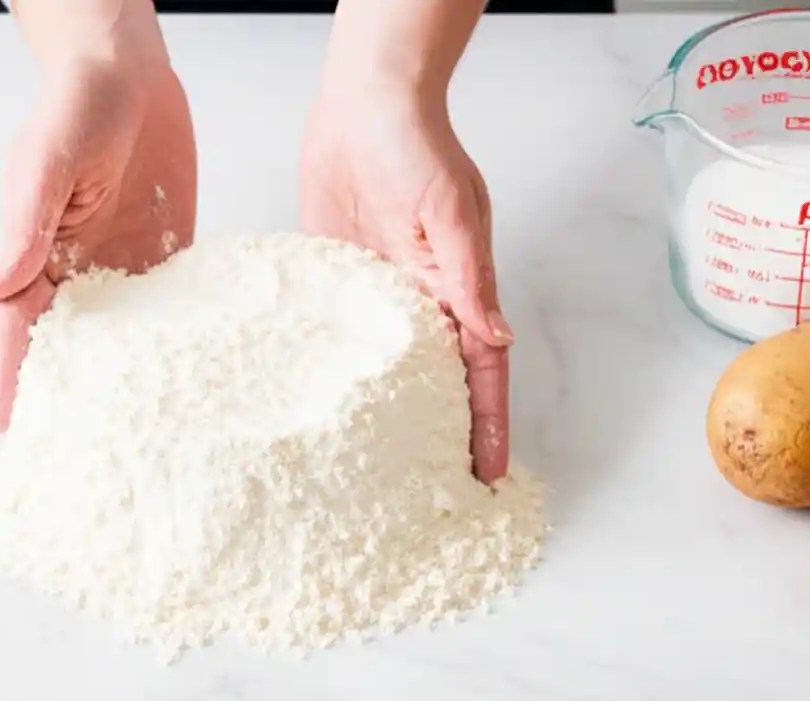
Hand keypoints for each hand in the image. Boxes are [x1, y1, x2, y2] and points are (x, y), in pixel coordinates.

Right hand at [0, 58, 196, 432]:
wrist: (132, 74)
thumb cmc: (74, 108)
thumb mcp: (43, 167)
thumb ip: (26, 228)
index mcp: (38, 255)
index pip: (22, 329)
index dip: (15, 378)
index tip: (11, 429)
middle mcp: (81, 269)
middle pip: (75, 343)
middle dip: (76, 394)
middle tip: (83, 453)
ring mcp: (127, 265)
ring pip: (127, 333)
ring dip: (132, 378)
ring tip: (143, 434)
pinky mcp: (171, 251)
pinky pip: (175, 301)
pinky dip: (182, 336)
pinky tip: (197, 375)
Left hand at [299, 87, 512, 482]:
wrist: (364, 102)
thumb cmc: (418, 147)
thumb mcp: (452, 214)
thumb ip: (469, 280)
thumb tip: (498, 338)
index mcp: (455, 288)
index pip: (479, 370)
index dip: (487, 422)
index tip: (488, 473)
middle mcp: (418, 297)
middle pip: (433, 376)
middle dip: (438, 430)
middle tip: (429, 488)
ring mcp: (374, 288)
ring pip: (382, 361)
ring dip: (383, 406)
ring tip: (370, 463)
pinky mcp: (333, 271)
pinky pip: (333, 325)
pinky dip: (329, 361)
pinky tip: (311, 399)